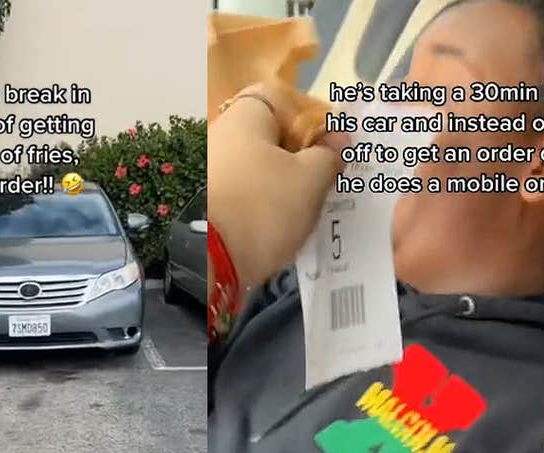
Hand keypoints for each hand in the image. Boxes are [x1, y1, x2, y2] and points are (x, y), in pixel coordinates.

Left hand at [208, 82, 346, 287]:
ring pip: (260, 168)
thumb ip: (329, 154)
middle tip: (328, 179)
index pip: (282, 97)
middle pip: (271, 135)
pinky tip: (283, 226)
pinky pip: (245, 194)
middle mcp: (220, 136)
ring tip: (310, 208)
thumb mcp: (310, 180)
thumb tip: (338, 138)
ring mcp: (208, 172)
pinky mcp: (205, 205)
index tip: (334, 145)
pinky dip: (265, 204)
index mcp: (244, 117)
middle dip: (302, 154)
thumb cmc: (263, 207)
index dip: (313, 115)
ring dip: (286, 183)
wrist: (204, 264)